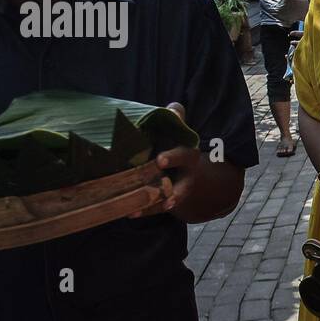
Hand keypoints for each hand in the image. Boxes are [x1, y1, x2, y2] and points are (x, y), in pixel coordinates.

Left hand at [133, 103, 199, 217]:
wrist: (192, 175)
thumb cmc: (178, 147)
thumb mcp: (180, 133)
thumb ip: (176, 120)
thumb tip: (172, 107)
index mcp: (188, 156)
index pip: (183, 156)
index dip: (173, 158)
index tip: (160, 160)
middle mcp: (185, 177)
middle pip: (181, 188)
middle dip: (171, 193)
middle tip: (162, 199)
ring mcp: (176, 192)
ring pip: (166, 203)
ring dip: (151, 207)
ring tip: (134, 211)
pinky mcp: (165, 202)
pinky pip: (155, 209)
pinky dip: (143, 212)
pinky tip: (128, 213)